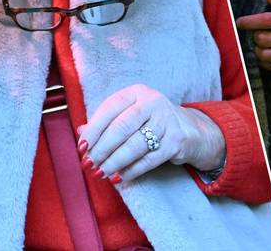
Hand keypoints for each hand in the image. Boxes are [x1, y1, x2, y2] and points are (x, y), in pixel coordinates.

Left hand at [77, 84, 225, 183]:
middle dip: (102, 148)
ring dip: (114, 162)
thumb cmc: (150, 122)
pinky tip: (120, 177)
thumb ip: (106, 122)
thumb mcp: (129, 115)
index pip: (110, 108)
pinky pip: (149, 159)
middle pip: (122, 127)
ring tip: (101, 173)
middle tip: (89, 164)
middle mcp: (154, 102)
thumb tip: (80, 133)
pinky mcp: (177, 141)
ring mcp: (167, 121)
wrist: (189, 129)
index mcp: (137, 93)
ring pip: (135, 145)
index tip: (82, 147)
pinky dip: (132, 170)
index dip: (94, 129)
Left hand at [237, 0, 270, 72]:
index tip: (240, 22)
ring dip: (258, 48)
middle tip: (257, 31)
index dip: (250, 21)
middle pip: (263, 38)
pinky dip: (265, 59)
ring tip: (262, 42)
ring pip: (264, 54)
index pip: (267, 20)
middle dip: (255, 34)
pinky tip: (269, 51)